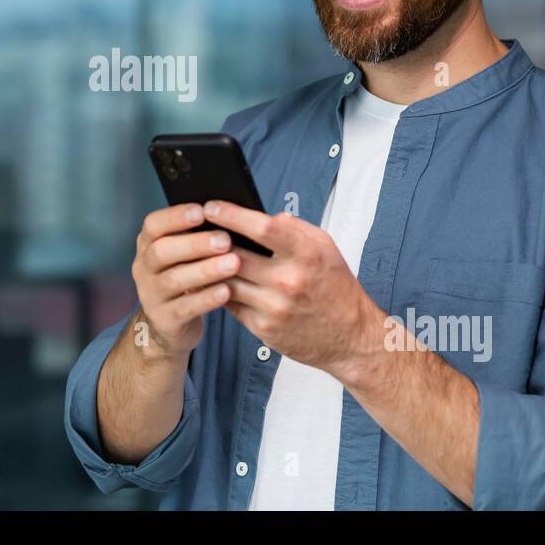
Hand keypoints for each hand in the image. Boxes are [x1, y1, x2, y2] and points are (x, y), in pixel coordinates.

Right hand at [131, 203, 241, 360]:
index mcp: (148, 245)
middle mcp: (144, 268)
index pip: (153, 225)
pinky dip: (206, 298)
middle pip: (161, 252)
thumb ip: (198, 235)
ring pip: (173, 280)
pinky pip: (184, 308)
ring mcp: (150, 295)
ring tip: (233, 263)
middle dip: (194, 244)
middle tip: (225, 240)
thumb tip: (230, 214)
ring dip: (205, 270)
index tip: (202, 211)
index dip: (175, 217)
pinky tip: (227, 291)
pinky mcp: (164, 320)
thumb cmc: (186, 276)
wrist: (171, 323)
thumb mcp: (185, 255)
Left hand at [201, 199, 378, 382]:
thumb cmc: (337, 288)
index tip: (212, 207)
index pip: (262, 228)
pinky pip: (231, 304)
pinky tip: (209, 280)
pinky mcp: (264, 328)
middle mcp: (289, 281)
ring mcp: (274, 307)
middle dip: (210, 240)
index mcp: (306, 255)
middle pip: (236, 255)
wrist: (350, 338)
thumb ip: (296, 228)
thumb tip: (267, 217)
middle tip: (193, 229)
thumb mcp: (326, 248)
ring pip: (227, 281)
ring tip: (195, 254)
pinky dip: (219, 290)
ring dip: (209, 267)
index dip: (232, 215)